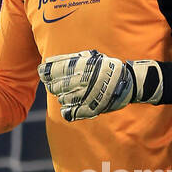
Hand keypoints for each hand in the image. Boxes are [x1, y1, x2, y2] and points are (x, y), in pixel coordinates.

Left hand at [38, 51, 163, 121]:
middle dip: (53, 86)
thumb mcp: (90, 57)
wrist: (128, 83)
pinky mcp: (93, 108)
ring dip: (62, 98)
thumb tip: (47, 63)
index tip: (43, 73)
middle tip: (54, 85)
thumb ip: (70, 59)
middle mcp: (86, 80)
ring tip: (66, 95)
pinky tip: (67, 109)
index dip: (46, 72)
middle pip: (57, 86)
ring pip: (64, 100)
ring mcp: (89, 95)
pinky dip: (67, 111)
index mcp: (84, 65)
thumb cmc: (105, 67)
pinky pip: (73, 113)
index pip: (57, 69)